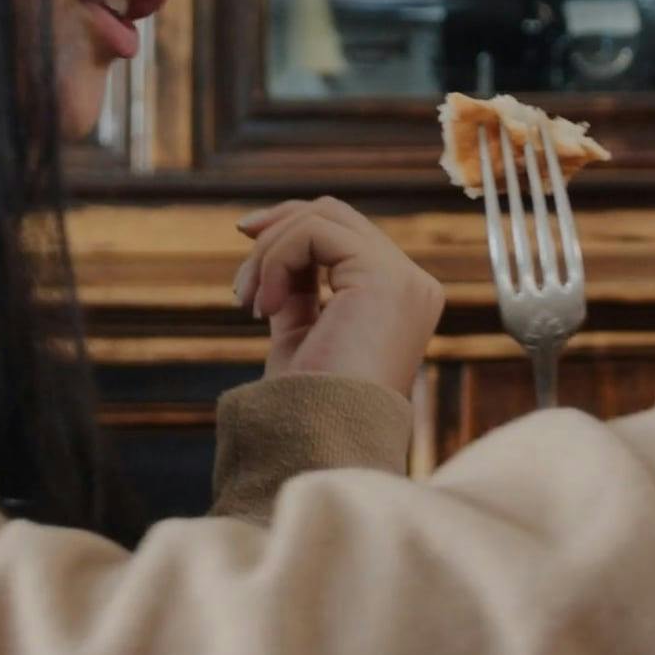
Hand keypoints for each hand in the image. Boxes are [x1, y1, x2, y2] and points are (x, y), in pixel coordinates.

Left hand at [232, 197, 445, 394]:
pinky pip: (315, 232)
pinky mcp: (384, 276)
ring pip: (323, 216)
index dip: (291, 231)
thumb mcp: (301, 330)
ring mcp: (404, 278)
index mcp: (401, 299)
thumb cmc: (308, 404)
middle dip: (278, 231)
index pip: (346, 236)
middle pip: (337, 215)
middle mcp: (412, 284)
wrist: (319, 440)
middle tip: (241, 275)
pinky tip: (265, 307)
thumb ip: (298, 285)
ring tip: (250, 303)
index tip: (246, 242)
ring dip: (270, 252)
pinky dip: (276, 260)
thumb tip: (267, 233)